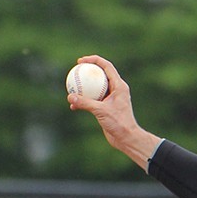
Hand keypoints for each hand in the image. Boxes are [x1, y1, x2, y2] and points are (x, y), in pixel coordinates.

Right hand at [67, 55, 161, 170]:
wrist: (126, 138)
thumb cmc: (119, 123)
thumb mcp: (101, 111)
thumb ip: (85, 103)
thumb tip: (70, 97)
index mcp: (119, 86)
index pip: (107, 66)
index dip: (94, 60)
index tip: (81, 61)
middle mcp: (116, 89)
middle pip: (100, 74)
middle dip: (87, 70)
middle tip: (75, 69)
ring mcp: (111, 98)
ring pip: (95, 87)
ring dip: (84, 87)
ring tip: (71, 86)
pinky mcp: (106, 107)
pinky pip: (93, 100)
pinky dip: (84, 101)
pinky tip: (73, 105)